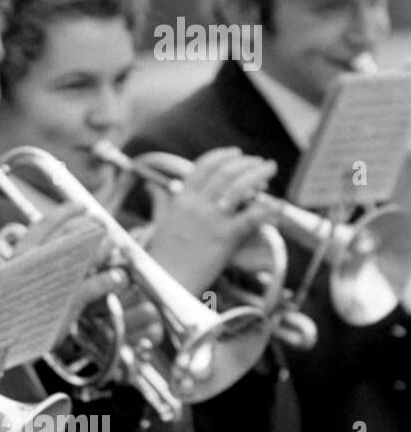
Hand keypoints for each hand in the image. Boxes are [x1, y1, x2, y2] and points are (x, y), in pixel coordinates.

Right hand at [145, 148, 278, 293]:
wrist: (167, 278)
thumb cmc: (163, 253)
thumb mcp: (159, 221)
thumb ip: (160, 201)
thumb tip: (152, 187)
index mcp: (181, 198)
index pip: (203, 166)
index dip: (223, 156)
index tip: (237, 153)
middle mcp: (196, 204)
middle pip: (226, 173)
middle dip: (247, 163)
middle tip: (262, 163)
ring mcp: (211, 219)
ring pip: (239, 187)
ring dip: (258, 175)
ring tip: (270, 170)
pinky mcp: (225, 236)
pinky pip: (251, 217)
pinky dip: (267, 208)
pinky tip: (279, 203)